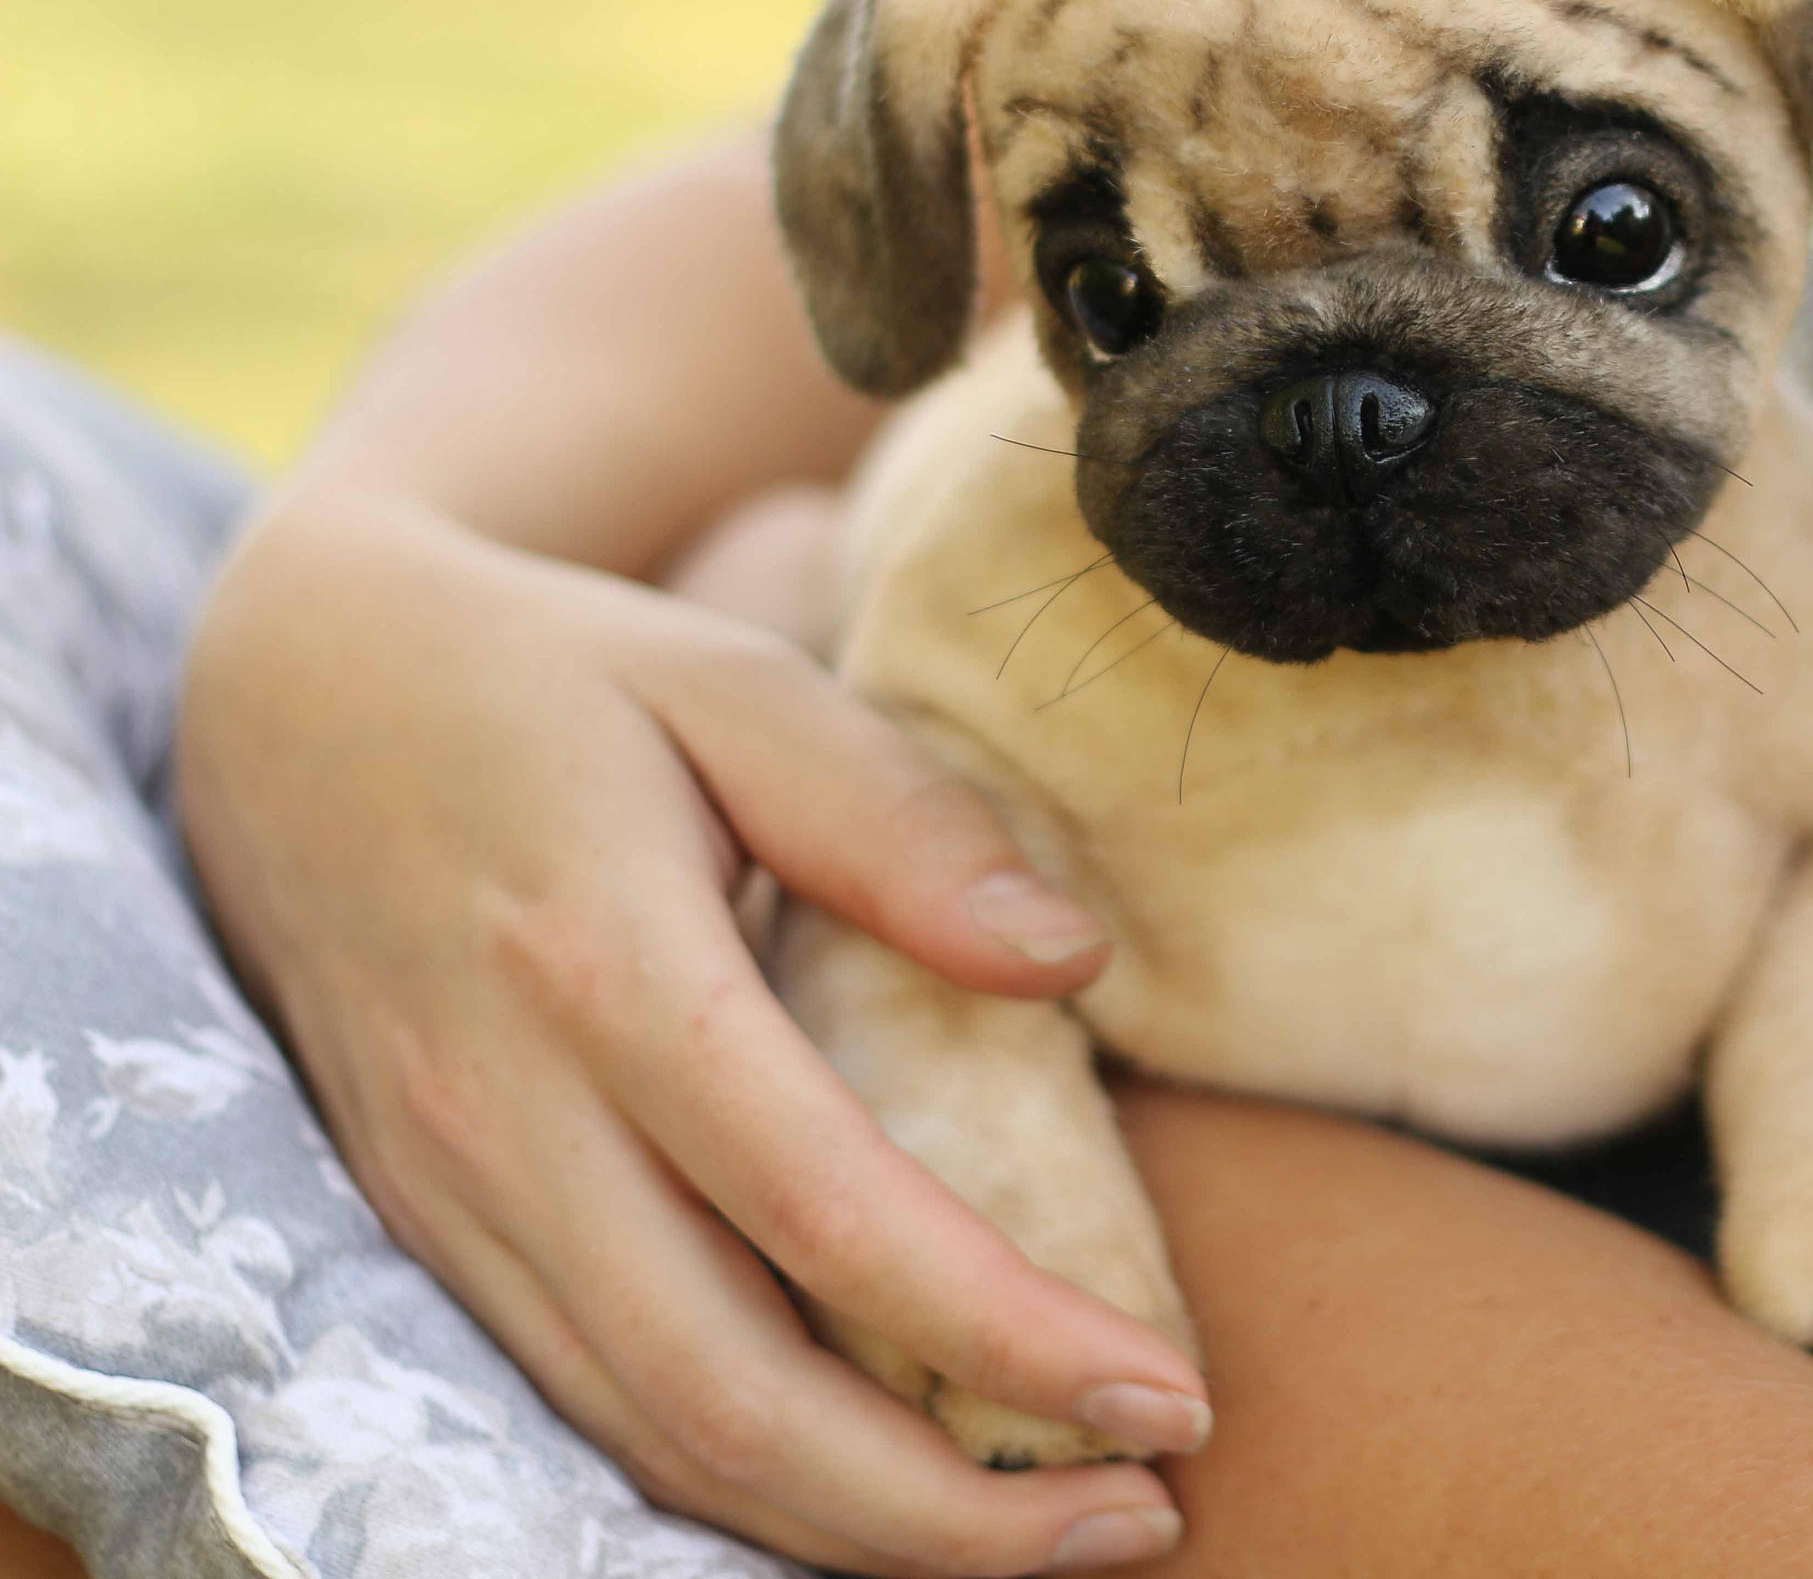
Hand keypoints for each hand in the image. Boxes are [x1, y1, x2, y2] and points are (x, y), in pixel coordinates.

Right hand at [178, 483, 1202, 1576]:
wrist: (287, 698)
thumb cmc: (549, 676)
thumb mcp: (731, 681)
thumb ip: (900, 818)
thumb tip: (1072, 962)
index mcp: (602, 972)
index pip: (829, 1215)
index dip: (1006, 1335)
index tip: (1168, 1392)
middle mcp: (504, 1122)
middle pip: (725, 1397)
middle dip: (942, 1509)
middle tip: (1145, 1517)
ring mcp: (444, 1199)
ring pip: (647, 1440)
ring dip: (851, 1526)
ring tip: (1045, 1534)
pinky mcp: (426, 1233)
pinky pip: (587, 1406)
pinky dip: (741, 1481)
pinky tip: (882, 1485)